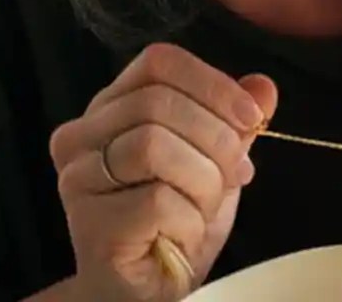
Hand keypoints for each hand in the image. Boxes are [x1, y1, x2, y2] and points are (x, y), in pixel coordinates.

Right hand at [47, 43, 277, 301]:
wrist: (148, 290)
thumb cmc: (175, 222)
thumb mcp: (216, 163)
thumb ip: (235, 123)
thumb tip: (263, 86)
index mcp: (111, 108)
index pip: (159, 63)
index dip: (212, 82)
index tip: (252, 117)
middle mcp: (82, 136)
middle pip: (159, 103)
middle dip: (217, 139)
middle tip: (236, 173)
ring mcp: (78, 180)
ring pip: (154, 145)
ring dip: (203, 181)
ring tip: (205, 208)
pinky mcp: (90, 222)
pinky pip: (157, 200)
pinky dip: (189, 220)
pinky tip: (183, 236)